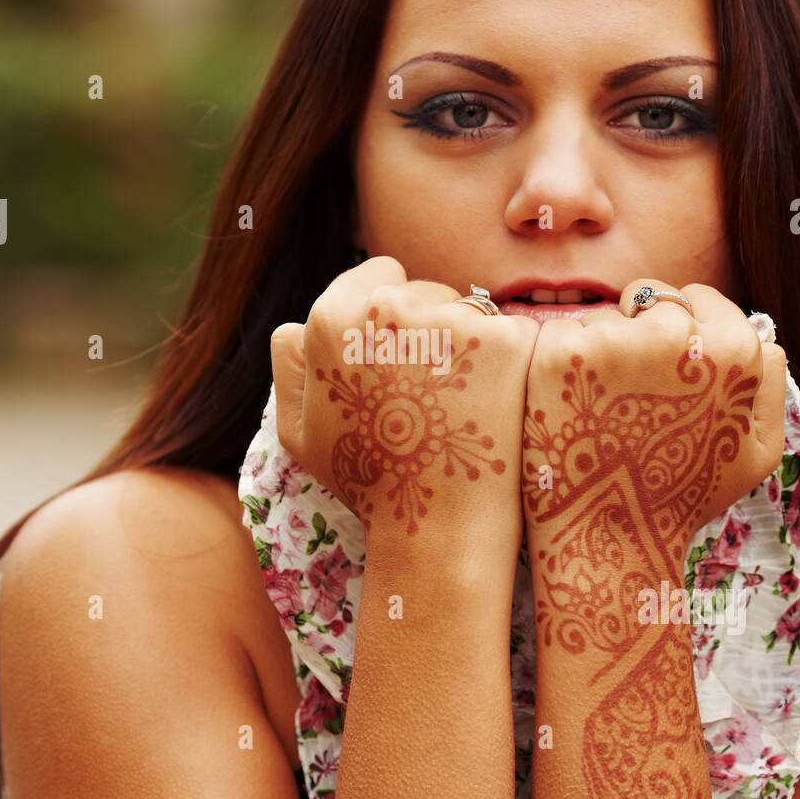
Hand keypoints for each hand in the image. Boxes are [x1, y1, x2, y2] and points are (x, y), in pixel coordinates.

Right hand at [270, 256, 538, 545]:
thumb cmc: (367, 481)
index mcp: (332, 319)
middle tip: (428, 394)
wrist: (435, 525)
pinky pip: (510, 332)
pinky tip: (495, 405)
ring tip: (460, 405)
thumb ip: (289, 364)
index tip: (396, 362)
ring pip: (468, 309)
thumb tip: (298, 323)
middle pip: (424, 290)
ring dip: (468, 344)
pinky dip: (508, 363)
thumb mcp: (296, 429)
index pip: (377, 273)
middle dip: (428, 328)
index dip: (387, 317)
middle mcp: (388, 308)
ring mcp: (449, 319)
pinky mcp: (504, 339)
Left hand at [521, 277, 786, 568]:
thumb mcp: (757, 451)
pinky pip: (560, 333)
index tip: (665, 366)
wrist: (608, 536)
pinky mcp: (560, 354)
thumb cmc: (682, 497)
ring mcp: (613, 340)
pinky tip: (570, 407)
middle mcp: (675, 335)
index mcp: (731, 352)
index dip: (681, 329)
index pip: (699, 298)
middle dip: (639, 333)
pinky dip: (560, 363)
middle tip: (630, 395)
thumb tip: (761, 336)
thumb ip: (769, 384)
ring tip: (601, 411)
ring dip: (599, 350)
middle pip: (650, 302)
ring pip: (603, 318)